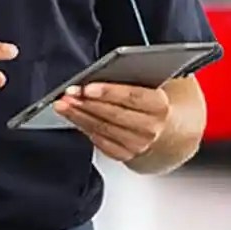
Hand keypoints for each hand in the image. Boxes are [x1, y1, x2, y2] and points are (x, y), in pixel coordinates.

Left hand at [53, 82, 170, 161]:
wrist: (167, 128)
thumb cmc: (151, 101)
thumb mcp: (149, 85)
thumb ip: (130, 79)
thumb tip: (99, 74)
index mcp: (159, 106)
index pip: (132, 97)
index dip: (108, 92)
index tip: (87, 87)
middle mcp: (150, 128)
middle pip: (113, 114)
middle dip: (86, 104)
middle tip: (68, 94)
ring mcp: (138, 144)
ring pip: (103, 129)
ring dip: (79, 116)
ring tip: (63, 105)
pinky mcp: (125, 155)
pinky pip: (100, 141)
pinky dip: (84, 128)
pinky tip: (74, 118)